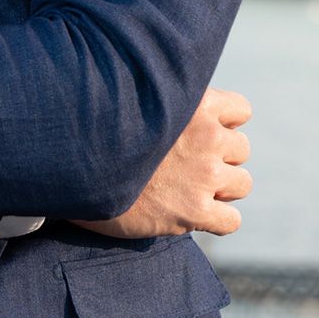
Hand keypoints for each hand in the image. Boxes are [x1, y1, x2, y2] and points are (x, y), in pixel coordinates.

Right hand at [68, 87, 252, 237]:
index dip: (223, 122)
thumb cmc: (99, 128)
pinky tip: (192, 215)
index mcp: (194, 101)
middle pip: (242, 148)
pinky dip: (217, 221)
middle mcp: (206, 135)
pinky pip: (232, 221)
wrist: (76, 163)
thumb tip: (177, 106)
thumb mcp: (136, 96)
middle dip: (220, 157)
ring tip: (191, 188)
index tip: (200, 131)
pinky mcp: (195, 211)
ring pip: (243, 184)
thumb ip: (166, 100)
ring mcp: (203, 174)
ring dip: (221, 188)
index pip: (240, 109)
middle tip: (190, 164)